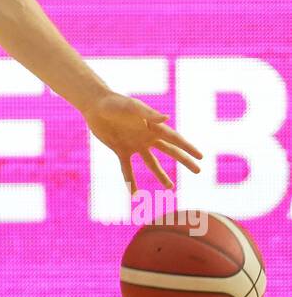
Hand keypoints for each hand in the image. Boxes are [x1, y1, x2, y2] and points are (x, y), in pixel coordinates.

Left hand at [82, 92, 201, 192]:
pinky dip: (130, 181)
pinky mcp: (120, 150)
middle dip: (184, 160)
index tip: (201, 156)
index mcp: (153, 126)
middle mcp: (147, 137)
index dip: (188, 147)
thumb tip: (167, 118)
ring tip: (170, 187)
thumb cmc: (116, 103)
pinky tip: (133, 194)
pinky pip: (127, 168)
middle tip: (198, 171)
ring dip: (161, 175)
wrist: (95, 105)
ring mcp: (134, 144)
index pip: (175, 139)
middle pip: (170, 151)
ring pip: (151, 163)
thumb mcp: (132, 107)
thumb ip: (149, 114)